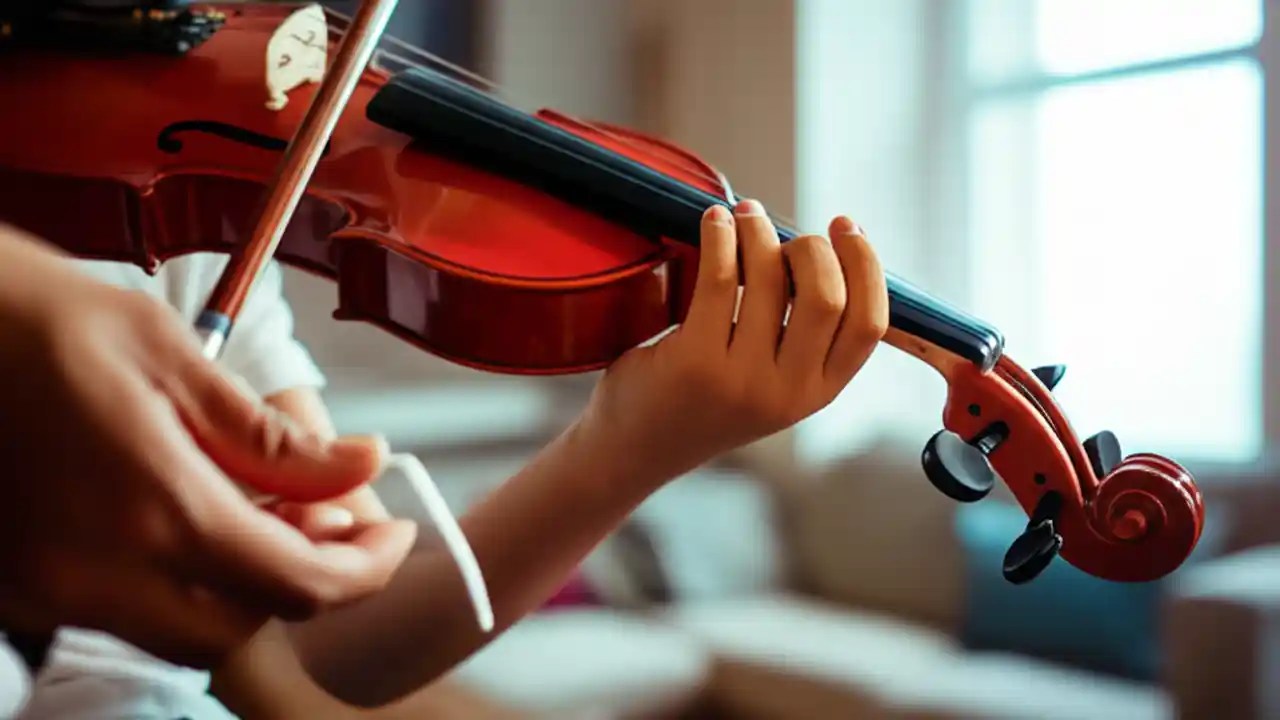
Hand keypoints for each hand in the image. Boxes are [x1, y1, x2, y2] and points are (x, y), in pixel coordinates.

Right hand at [0, 227, 416, 667]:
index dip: (366, 567)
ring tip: (268, 508)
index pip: (296, 583)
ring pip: (180, 630)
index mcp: (152, 508)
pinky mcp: (18, 582)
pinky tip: (194, 515)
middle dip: (302, 582)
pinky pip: (123, 610)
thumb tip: (362, 467)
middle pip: (242, 627)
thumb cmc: (41, 317)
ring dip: (241, 587)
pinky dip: (179, 580)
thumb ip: (275, 436)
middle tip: (330, 519)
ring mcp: (47, 588)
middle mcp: (96, 571)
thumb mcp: (174, 356)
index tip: (394, 534)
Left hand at [580, 198, 888, 483]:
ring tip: (742, 214)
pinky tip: (713, 222)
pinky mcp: (694, 361)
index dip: (866, 266)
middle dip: (809, 246)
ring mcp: (741, 381)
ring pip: (770, 278)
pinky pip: (719, 278)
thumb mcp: (769, 386)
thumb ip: (800, 340)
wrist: (633, 449)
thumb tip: (820, 252)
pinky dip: (720, 237)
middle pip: (827, 296)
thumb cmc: (701, 403)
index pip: (868, 325)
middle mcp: (786, 394)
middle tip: (779, 231)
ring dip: (758, 231)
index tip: (844, 228)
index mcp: (815, 395)